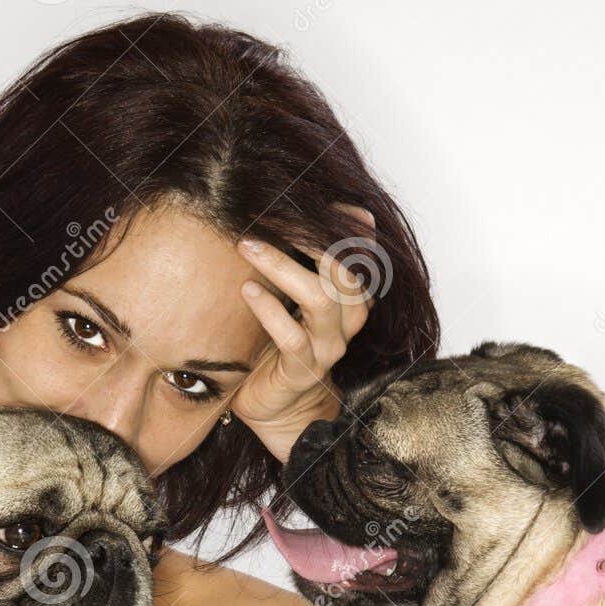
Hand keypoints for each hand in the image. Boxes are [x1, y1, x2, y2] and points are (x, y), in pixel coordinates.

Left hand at [231, 208, 373, 461]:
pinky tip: (247, 291)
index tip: (302, 198)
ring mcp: (327, 349)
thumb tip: (298, 213)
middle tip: (267, 217)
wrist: (277, 407)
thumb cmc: (279, 343)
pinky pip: (292, 340)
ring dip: (283, 268)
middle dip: (308, 239)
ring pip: (320, 301)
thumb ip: (300, 259)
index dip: (337, 224)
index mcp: (350, 299)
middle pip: (344, 272)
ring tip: (248, 246)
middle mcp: (346, 323)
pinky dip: (269, 312)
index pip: (357, 252)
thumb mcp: (292, 294)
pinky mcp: (301, 373)